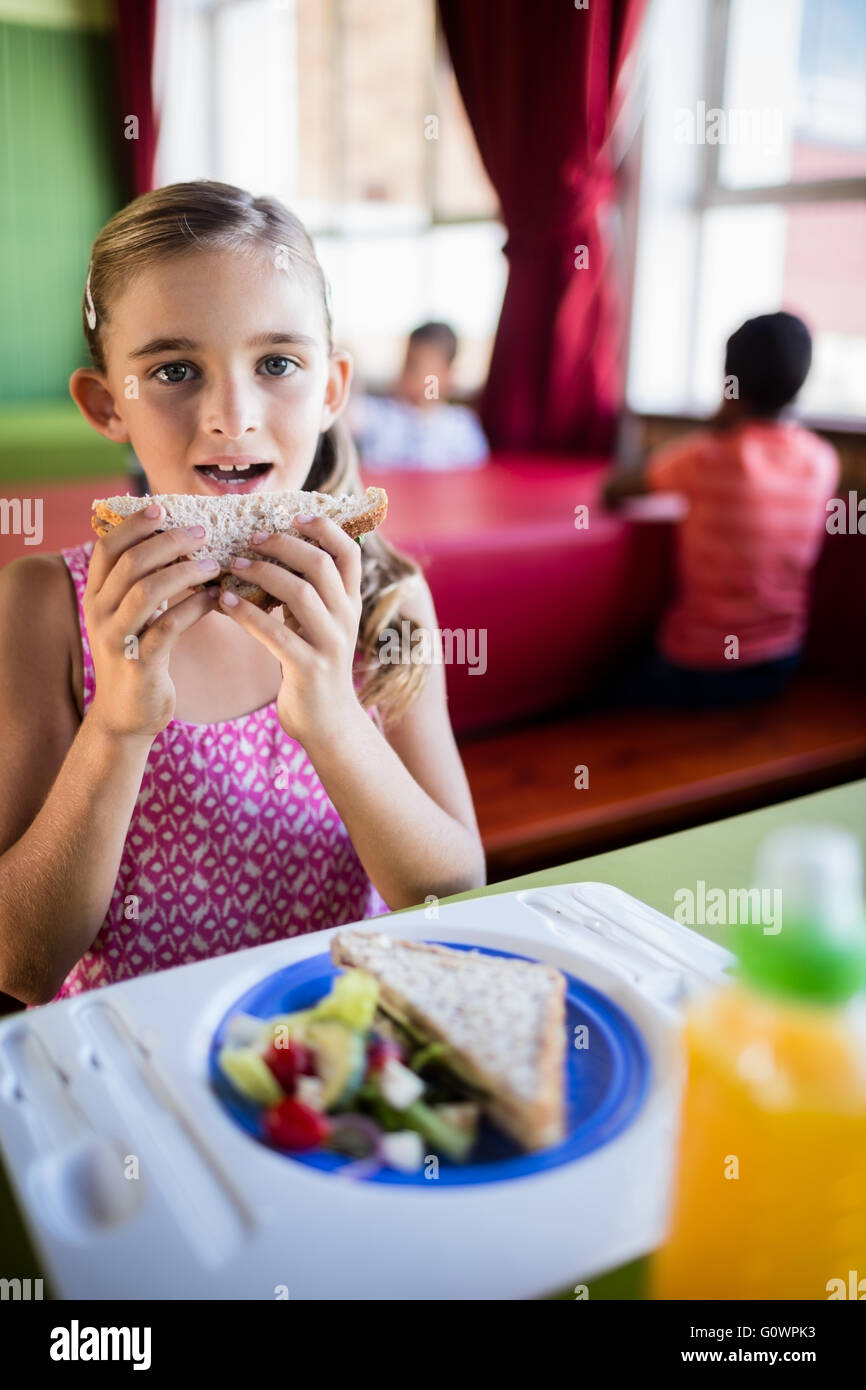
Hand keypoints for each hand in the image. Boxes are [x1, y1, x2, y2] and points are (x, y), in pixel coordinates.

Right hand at [84, 504, 220, 739]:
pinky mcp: (140, 663)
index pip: (108, 547)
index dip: (134, 524)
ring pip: (147, 591)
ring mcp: (117, 638)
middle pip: (130, 563)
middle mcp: (100, 613)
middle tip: (202, 532)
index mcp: (96, 596)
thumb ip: (142, 583)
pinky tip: (216, 599)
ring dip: (184, 572)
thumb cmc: (138, 656)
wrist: (126, 715)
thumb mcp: (131, 617)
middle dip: (168, 542)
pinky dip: (194, 608)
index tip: (163, 509)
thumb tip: (175, 540)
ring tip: (214, 564)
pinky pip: (168, 626)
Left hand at [217, 514, 363, 746]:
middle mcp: (346, 619)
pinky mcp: (309, 668)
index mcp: (351, 603)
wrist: (327, 722)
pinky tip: (223, 602)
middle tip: (250, 538)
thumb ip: (307, 592)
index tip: (295, 515)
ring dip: (260, 573)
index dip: (325, 527)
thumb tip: (271, 552)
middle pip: (320, 564)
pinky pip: (275, 632)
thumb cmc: (313, 665)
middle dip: (282, 544)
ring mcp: (330, 644)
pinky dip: (246, 613)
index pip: (349, 552)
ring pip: (299, 593)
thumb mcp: (318, 624)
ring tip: (231, 565)